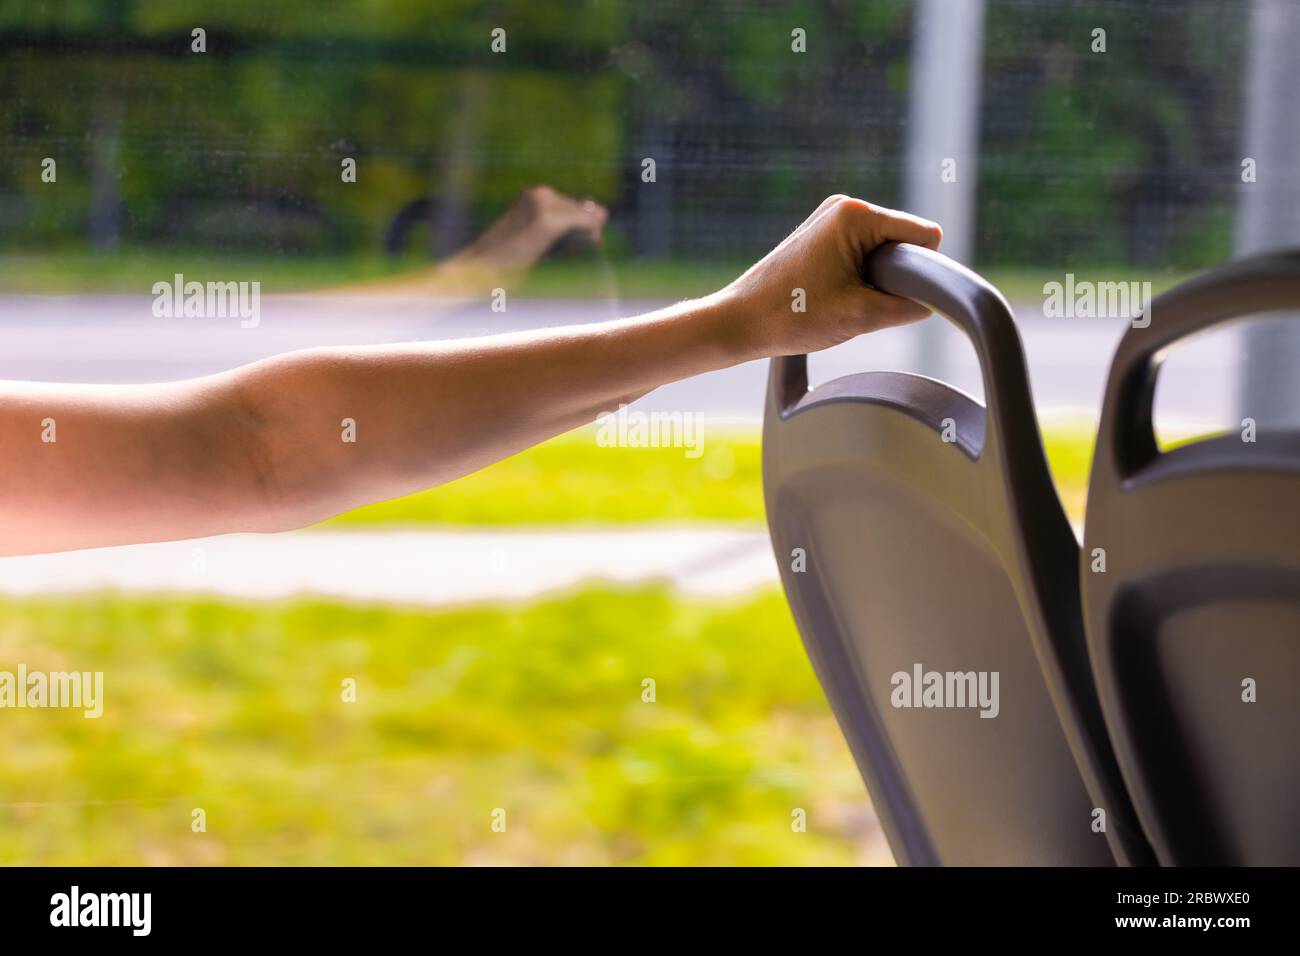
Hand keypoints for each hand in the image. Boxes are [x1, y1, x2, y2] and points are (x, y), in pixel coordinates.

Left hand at [717, 195, 941, 359]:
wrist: (739, 322)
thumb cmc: (791, 316)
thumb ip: (907, 307)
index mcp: (856, 214)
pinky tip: (833, 295)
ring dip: (875, 280)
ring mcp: (831, 219)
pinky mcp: (821, 235)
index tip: (892, 298)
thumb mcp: (861, 316)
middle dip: (894, 276)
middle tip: (857, 302)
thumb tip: (931, 303)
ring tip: (841, 301)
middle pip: (904, 241)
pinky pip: (862, 254)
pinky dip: (858, 277)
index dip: (921, 272)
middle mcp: (845, 206)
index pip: (924, 235)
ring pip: (884, 251)